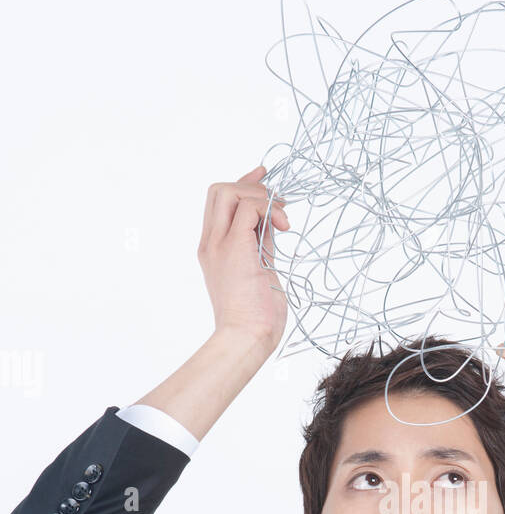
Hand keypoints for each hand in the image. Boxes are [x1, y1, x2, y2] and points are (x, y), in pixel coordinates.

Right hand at [197, 164, 290, 349]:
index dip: (243, 183)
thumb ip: (262, 242)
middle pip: (219, 189)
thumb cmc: (256, 315)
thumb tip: (273, 219)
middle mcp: (211, 243)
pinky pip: (247, 208)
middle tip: (279, 207)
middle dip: (251, 187)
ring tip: (284, 220)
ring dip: (261, 197)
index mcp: (213, 248)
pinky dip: (267, 209)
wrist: (247, 337)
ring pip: (229, 191)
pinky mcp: (234, 248)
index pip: (221, 202)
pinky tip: (283, 226)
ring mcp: (218, 244)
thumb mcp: (261, 268)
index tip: (266, 177)